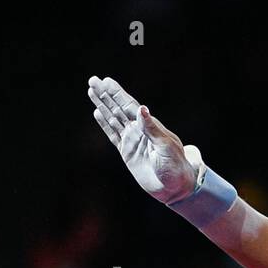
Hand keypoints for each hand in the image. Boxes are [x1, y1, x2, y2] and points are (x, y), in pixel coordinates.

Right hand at [87, 75, 199, 204]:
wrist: (175, 187)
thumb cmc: (176, 166)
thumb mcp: (166, 146)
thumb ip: (152, 128)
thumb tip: (141, 108)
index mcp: (150, 126)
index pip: (130, 106)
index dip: (118, 93)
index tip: (106, 81)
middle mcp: (140, 131)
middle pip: (119, 108)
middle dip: (106, 95)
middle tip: (92, 80)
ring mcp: (132, 141)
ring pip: (113, 119)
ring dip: (102, 106)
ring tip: (91, 92)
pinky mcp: (127, 152)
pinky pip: (113, 135)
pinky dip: (105, 124)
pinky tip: (97, 113)